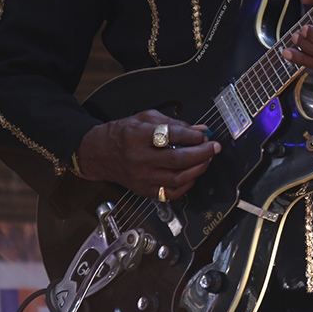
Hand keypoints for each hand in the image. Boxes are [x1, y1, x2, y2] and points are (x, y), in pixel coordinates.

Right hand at [75, 109, 220, 199]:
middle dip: (201, 154)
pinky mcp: (143, 190)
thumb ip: (174, 123)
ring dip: (197, 169)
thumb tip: (199, 130)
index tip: (204, 135)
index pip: (172, 136)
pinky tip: (192, 175)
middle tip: (213, 148)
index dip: (193, 136)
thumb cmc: (123, 134)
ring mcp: (141, 177)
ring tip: (206, 160)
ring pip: (177, 178)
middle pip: (177, 160)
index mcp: (138, 136)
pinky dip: (186, 185)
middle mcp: (139, 158)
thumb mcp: (146, 118)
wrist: (99, 153)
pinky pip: (170, 193)